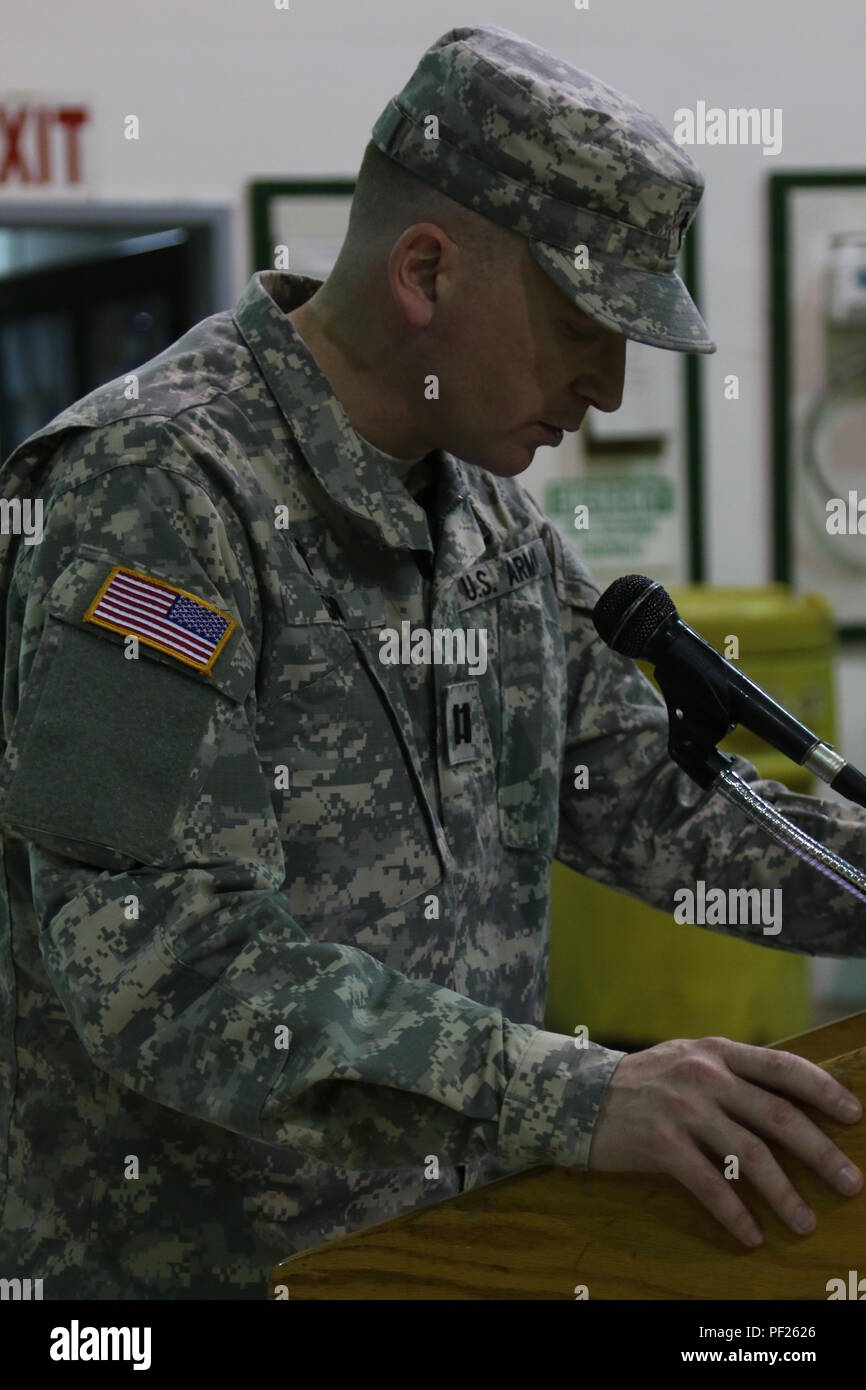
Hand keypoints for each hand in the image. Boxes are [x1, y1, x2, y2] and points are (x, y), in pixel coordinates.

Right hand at [587, 1035, 862, 1246]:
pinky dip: (735, 1214)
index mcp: (717, 1051)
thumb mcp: (689, 1060)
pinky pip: (709, 1184)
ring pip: (749, 1155)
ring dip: (784, 1194)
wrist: (578, 1095)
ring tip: (805, 1222)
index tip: (854, 1115)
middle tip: (850, 1182)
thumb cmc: (644, 1082)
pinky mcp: (660, 1143)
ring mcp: (682, 1108)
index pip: (782, 1067)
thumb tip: (788, 1100)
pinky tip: (751, 1234)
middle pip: (777, 1116)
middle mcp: (705, 1075)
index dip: (823, 1090)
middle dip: (820, 1152)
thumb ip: (732, 1073)